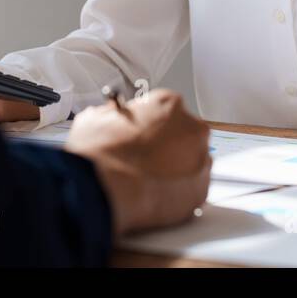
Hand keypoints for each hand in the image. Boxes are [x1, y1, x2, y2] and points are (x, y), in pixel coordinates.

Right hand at [65, 89, 211, 236]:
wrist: (106, 189)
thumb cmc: (102, 154)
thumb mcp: (96, 119)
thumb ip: (111, 116)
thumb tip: (108, 120)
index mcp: (169, 103)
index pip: (167, 111)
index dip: (151, 126)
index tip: (142, 137)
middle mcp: (192, 128)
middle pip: (185, 135)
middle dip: (168, 147)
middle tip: (146, 159)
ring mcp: (200, 159)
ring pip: (192, 162)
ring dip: (175, 169)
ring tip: (148, 179)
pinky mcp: (201, 189)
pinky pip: (192, 187)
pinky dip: (177, 191)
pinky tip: (155, 194)